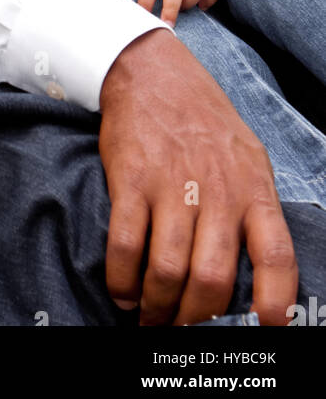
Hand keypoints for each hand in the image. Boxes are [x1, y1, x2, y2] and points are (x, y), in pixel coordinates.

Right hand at [99, 29, 297, 325]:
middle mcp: (217, 189)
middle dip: (193, 317)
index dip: (275, 301)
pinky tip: (122, 291)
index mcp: (252, 187)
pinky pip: (125, 245)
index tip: (267, 329)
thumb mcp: (245, 155)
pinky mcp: (131, 179)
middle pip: (211, 278)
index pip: (276, 255)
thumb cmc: (201, 118)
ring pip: (167, 270)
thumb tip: (252, 269)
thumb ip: (251, 206)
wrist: (151, 70)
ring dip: (155, 307)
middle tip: (180, 327)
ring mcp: (171, 184)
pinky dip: (121, 280)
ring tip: (148, 316)